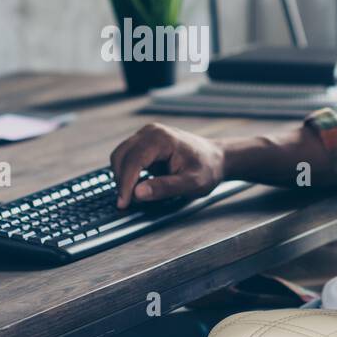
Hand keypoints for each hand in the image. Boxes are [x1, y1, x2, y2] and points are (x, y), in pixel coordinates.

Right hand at [109, 123, 225, 208]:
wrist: (216, 158)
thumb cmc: (208, 169)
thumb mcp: (192, 183)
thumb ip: (165, 188)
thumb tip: (137, 193)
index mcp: (161, 139)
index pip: (133, 160)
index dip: (125, 184)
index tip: (123, 203)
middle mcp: (150, 132)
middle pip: (121, 156)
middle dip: (121, 181)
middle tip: (127, 203)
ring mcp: (146, 134)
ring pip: (120, 156)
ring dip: (121, 176)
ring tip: (133, 195)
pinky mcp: (144, 141)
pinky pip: (127, 156)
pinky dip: (126, 172)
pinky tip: (137, 185)